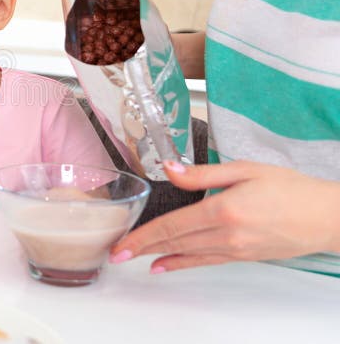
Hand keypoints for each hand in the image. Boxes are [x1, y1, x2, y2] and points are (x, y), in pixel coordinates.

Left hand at [110, 160, 339, 272]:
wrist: (327, 216)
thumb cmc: (290, 188)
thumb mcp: (245, 170)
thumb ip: (203, 174)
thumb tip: (170, 169)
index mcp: (223, 209)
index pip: (172, 225)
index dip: (143, 235)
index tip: (122, 243)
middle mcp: (226, 234)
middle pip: (174, 242)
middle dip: (141, 248)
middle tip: (116, 254)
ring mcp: (235, 249)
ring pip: (187, 254)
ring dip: (157, 256)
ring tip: (134, 259)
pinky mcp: (242, 256)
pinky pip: (205, 261)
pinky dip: (182, 263)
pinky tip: (166, 266)